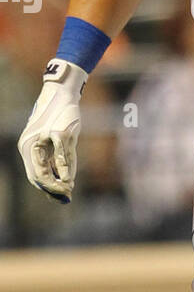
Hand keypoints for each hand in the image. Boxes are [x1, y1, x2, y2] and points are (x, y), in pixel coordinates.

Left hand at [17, 58, 87, 202]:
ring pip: (50, 168)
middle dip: (52, 190)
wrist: (61, 94)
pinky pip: (62, 156)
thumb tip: (61, 179)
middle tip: (64, 197)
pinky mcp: (60, 133)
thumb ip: (53, 157)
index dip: (46, 189)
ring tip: (67, 191)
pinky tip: (69, 180)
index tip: (57, 198)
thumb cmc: (56, 117)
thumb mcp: (50, 138)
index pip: (34, 176)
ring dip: (59, 183)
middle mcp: (31, 143)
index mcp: (26, 146)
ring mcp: (45, 139)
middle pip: (39, 175)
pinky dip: (65, 170)